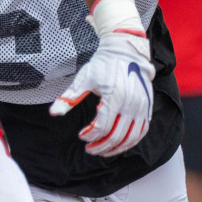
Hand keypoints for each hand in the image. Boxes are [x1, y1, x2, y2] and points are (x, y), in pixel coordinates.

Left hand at [49, 0, 154, 156]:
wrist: (127, 51)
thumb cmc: (104, 64)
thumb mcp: (84, 79)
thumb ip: (70, 98)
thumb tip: (54, 113)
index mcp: (114, 96)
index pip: (103, 127)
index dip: (91, 136)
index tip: (82, 136)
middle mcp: (131, 103)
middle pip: (117, 136)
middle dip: (101, 146)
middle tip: (90, 149)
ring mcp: (142, 107)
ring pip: (131, 138)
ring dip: (116, 148)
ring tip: (102, 150)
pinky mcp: (148, 107)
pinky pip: (142, 132)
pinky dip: (130, 142)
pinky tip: (119, 144)